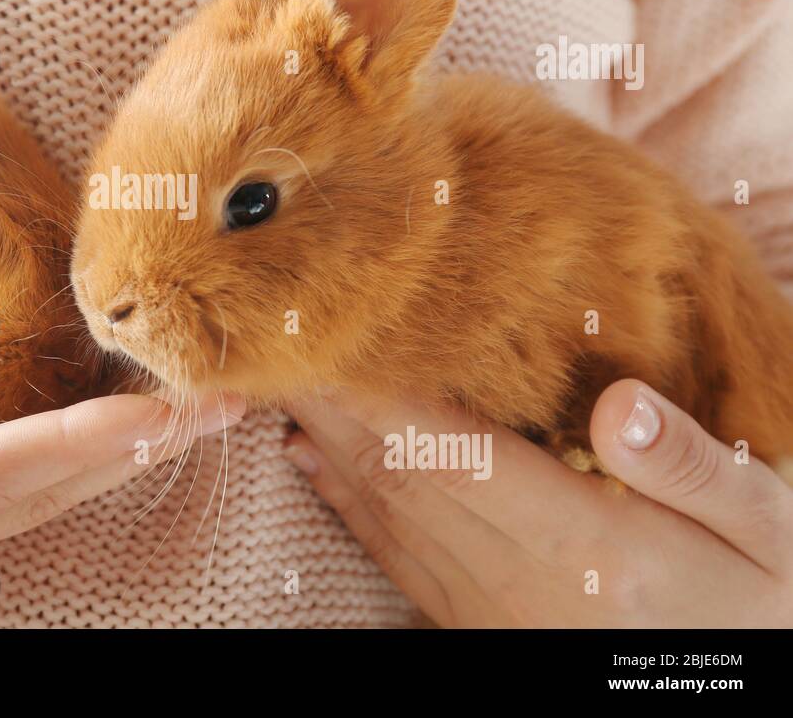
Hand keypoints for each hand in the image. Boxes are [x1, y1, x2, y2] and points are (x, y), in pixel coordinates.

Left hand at [283, 380, 792, 625]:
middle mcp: (520, 578)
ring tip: (283, 382)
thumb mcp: (764, 530)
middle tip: (278, 340)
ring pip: (387, 513)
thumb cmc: (759, 600)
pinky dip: (348, 502)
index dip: (383, 395)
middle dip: (337, 406)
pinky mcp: (480, 625)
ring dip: (330, 444)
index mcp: (586, 544)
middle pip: (402, 475)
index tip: (331, 341)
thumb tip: (618, 403)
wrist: (741, 692)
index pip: (455, 453)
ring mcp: (492, 609)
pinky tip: (315, 462)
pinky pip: (397, 557)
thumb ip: (691, 467)